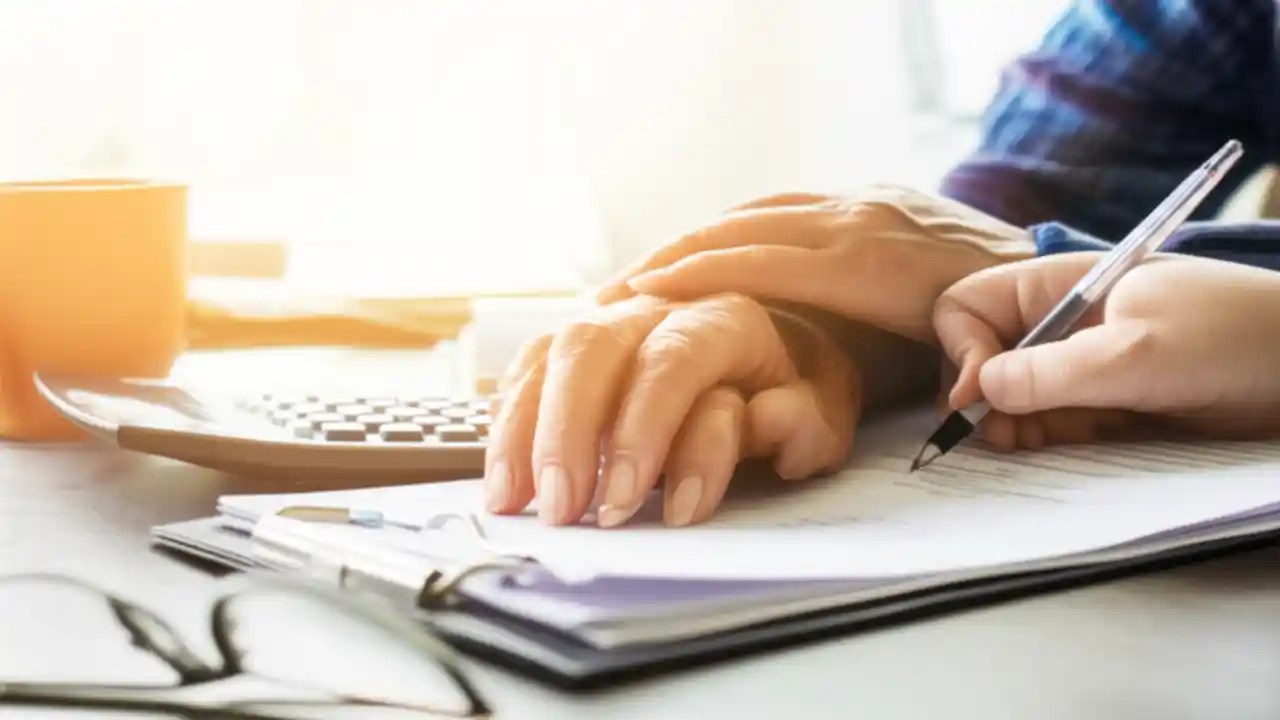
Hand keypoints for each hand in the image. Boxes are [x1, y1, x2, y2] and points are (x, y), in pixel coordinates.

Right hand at [484, 293, 856, 527]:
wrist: (780, 349)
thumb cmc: (797, 391)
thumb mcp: (823, 414)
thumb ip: (801, 423)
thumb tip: (762, 421)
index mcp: (725, 319)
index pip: (670, 362)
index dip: (640, 431)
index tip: (620, 501)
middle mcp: (658, 308)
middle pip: (590, 349)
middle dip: (568, 435)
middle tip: (562, 511)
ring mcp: (609, 320)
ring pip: (549, 355)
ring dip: (524, 432)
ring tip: (515, 503)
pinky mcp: (576, 345)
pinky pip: (527, 370)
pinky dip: (508, 423)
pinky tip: (504, 477)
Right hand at [597, 185, 1034, 342]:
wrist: (1034, 250)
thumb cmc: (995, 308)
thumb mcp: (976, 344)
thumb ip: (962, 369)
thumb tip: (958, 399)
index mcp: (870, 261)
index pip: (761, 261)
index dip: (694, 275)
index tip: (637, 289)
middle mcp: (853, 219)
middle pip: (740, 229)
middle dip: (672, 254)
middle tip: (614, 285)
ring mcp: (856, 201)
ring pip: (754, 213)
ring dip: (694, 239)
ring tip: (644, 269)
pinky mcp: (862, 198)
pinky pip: (780, 208)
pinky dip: (733, 228)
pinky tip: (706, 249)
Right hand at [933, 253, 1279, 448]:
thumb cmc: (1233, 339)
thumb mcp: (1140, 354)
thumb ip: (1055, 374)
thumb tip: (977, 391)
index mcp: (1059, 285)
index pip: (968, 306)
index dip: (961, 349)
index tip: (978, 396)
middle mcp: (1062, 323)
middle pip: (983, 356)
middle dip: (981, 396)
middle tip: (1002, 436)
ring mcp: (1084, 366)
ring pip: (1015, 397)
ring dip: (1011, 426)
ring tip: (1026, 449)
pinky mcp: (1109, 404)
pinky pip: (1054, 423)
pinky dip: (1043, 442)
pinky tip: (1053, 454)